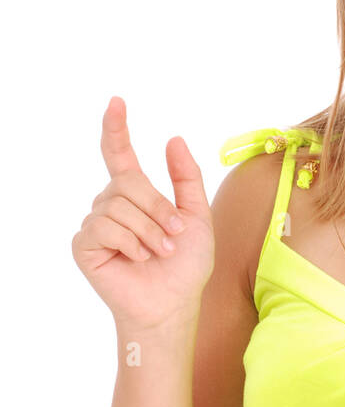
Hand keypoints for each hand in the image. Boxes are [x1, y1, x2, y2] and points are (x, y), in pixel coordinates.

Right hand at [71, 95, 214, 330]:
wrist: (173, 304)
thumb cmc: (185, 266)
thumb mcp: (197, 216)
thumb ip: (187, 178)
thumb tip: (173, 139)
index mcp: (135, 196)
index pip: (119, 154)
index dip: (116, 128)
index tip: (117, 102)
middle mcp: (111, 205)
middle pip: (128, 181)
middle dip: (158, 207)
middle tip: (174, 234)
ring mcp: (95, 224)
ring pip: (118, 205)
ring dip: (148, 230)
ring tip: (159, 252)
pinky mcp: (85, 245)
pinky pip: (104, 227)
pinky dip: (130, 243)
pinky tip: (137, 259)